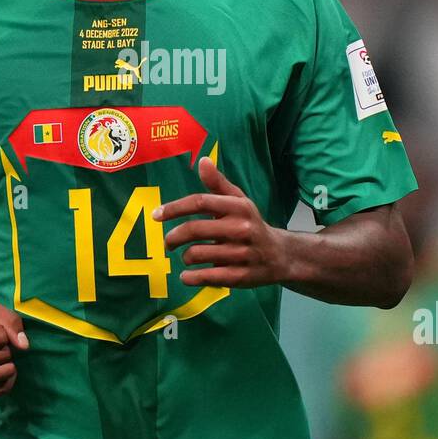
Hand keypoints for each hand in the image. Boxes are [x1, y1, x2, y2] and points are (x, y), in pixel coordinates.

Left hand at [155, 155, 291, 288]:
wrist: (280, 255)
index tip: (157, 215)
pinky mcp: (239, 276)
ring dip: (185, 257)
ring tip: (187, 257)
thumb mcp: (239, 201)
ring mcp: (240, 254)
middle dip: (173, 237)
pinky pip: (206, 276)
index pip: (200, 202)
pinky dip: (190, 277)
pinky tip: (186, 276)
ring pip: (196, 254)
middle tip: (168, 243)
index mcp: (238, 207)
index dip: (174, 208)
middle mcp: (240, 228)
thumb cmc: (251, 224)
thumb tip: (203, 160)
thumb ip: (218, 183)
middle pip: (193, 230)